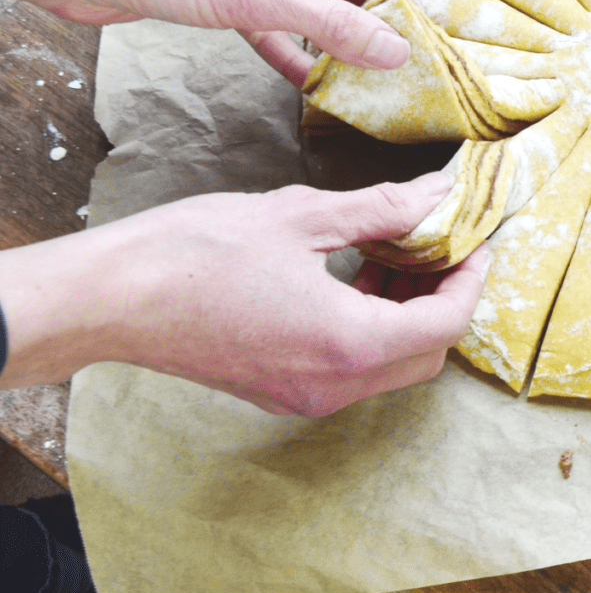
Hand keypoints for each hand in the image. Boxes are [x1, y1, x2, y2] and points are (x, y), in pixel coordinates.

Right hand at [0, 172, 485, 416]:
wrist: (112, 297)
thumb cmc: (197, 252)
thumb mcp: (301, 217)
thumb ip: (380, 210)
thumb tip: (436, 195)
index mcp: (348, 343)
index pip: (446, 323)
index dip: (471, 279)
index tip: (476, 239)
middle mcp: (334, 384)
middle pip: (427, 353)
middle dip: (445, 298)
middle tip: (442, 245)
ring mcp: (305, 396)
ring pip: (391, 365)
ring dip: (408, 312)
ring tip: (399, 250)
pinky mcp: (281, 391)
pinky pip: (353, 368)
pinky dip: (372, 326)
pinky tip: (359, 273)